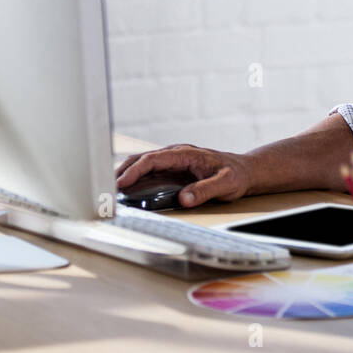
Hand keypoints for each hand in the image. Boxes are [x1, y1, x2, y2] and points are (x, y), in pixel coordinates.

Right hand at [114, 143, 250, 208]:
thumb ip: (205, 191)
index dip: (135, 170)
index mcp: (186, 154)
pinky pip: (150, 170)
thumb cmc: (236, 175)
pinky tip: (126, 188)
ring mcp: (174, 161)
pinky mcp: (174, 169)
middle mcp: (177, 154)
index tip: (121, 183)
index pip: (154, 159)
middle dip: (123, 171)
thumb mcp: (225, 184)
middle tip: (107, 188)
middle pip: (143, 159)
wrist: (245, 170)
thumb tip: (184, 198)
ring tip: (110, 189)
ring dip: (126, 173)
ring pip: (144, 163)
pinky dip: (136, 177)